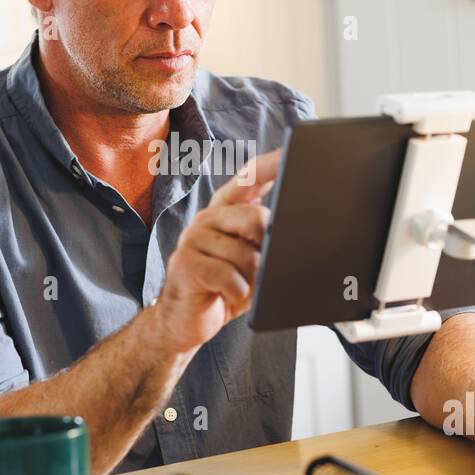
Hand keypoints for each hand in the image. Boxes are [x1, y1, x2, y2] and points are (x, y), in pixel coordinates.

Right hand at [151, 148, 280, 354]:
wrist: (184, 322)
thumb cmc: (223, 290)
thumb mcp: (251, 263)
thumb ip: (264, 241)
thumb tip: (287, 232)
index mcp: (224, 212)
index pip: (248, 179)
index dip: (269, 165)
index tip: (290, 153)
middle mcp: (208, 218)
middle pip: (256, 218)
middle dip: (266, 249)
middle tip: (256, 271)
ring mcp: (193, 238)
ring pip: (245, 254)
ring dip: (251, 280)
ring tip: (238, 288)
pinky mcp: (184, 262)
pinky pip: (229, 277)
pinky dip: (237, 294)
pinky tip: (227, 297)